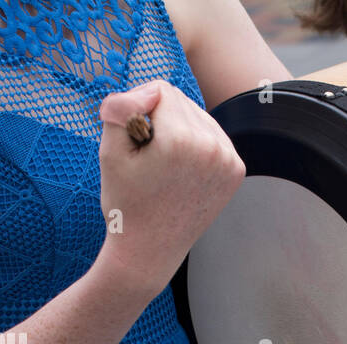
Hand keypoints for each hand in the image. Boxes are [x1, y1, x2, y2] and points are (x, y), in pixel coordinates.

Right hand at [96, 80, 245, 296]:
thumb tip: (149, 91)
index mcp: (182, 140)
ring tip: (164, 165)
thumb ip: (123, 106)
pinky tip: (181, 169)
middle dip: (159, 119)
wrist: (150, 251)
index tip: (132, 138)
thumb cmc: (125, 203)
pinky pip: (212, 136)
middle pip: (181, 100)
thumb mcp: (110, 150)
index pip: (160, 89)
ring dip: (177, 129)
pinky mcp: (236, 171)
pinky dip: (195, 144)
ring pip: (197, 116)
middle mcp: (213, 148)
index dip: (138, 107)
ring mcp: (229, 161)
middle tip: (148, 159)